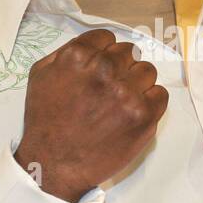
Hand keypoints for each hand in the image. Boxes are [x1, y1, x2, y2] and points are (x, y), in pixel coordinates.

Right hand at [13, 29, 168, 202]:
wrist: (54, 165)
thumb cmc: (46, 122)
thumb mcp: (41, 75)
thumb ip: (67, 53)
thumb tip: (94, 45)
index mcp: (78, 56)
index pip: (107, 38)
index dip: (104, 53)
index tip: (101, 69)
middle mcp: (104, 69)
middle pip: (129, 53)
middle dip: (120, 68)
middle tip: (110, 89)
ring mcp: (126, 92)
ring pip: (147, 71)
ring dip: (137, 84)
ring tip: (121, 102)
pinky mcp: (143, 115)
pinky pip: (160, 94)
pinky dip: (150, 102)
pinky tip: (133, 113)